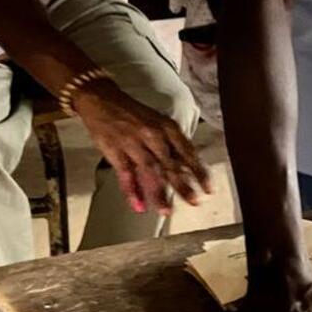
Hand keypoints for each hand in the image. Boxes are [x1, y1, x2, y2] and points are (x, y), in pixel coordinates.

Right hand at [72, 79, 210, 214]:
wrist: (102, 100)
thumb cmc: (135, 115)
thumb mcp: (159, 122)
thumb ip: (172, 144)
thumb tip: (188, 168)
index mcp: (167, 127)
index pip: (187, 152)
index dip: (199, 171)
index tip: (208, 188)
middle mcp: (153, 135)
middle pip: (171, 164)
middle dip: (183, 185)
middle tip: (194, 202)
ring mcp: (133, 143)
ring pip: (149, 172)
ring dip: (159, 193)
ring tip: (166, 211)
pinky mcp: (115, 150)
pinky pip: (126, 174)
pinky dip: (132, 191)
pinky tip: (139, 206)